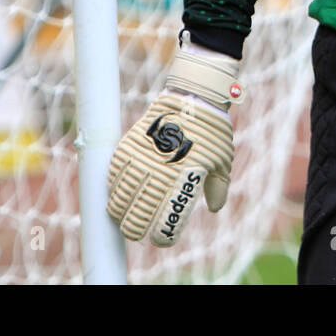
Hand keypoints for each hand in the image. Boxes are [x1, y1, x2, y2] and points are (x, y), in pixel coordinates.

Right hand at [107, 38, 240, 245]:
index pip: (165, 222)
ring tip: (122, 218)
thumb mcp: (222, 160)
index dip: (162, 236)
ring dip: (119, 212)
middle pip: (136, 217)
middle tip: (136, 232)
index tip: (161, 238)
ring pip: (119, 200)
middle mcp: (159, 176)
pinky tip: (116, 195)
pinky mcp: (128, 148)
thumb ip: (218, 186)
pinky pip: (113, 176)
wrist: (191, 97)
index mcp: (183, 183)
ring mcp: (141, 162)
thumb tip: (215, 207)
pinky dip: (113, 189)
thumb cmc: (211, 131)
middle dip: (135, 229)